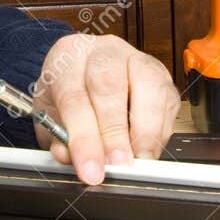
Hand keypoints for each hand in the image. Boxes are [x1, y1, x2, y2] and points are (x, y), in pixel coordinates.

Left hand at [31, 33, 179, 183]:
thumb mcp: (52, 117)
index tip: (90, 168)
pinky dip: (161, 132)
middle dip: (115, 132)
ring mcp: (136, 60)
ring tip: (137, 161)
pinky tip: (149, 150)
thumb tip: (71, 158)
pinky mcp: (162, 77)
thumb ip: (59, 138)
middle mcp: (104, 51)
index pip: (73, 95)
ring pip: (148, 87)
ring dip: (145, 132)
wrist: (84, 79)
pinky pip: (167, 102)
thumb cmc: (67, 96)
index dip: (83, 137)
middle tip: (116, 164)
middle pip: (109, 85)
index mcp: (69, 55)